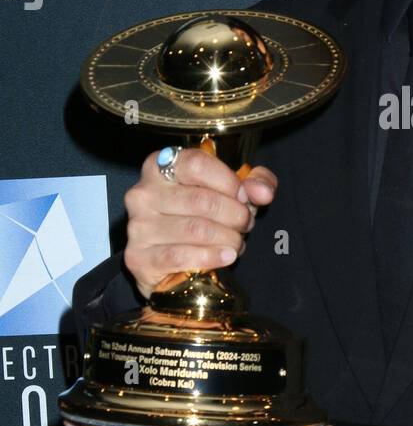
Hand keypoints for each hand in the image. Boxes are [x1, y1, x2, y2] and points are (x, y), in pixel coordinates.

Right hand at [123, 146, 278, 300]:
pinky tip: (226, 257)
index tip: (244, 197)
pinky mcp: (138, 258)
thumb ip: (255, 182)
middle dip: (234, 214)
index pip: (197, 164)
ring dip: (227, 238)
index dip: (228, 182)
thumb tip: (262, 192)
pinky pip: (181, 256)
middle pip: (201, 200)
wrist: (170, 261)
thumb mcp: (232, 190)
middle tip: (246, 224)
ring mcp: (138, 226)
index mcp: (160, 166)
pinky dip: (211, 257)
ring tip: (236, 242)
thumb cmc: (202, 216)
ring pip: (195, 229)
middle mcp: (143, 193)